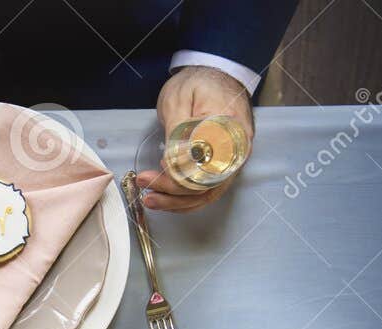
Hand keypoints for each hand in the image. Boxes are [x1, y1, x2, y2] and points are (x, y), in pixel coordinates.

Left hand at [135, 66, 253, 212]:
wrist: (216, 75)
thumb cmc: (198, 83)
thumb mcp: (180, 99)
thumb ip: (177, 130)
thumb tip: (170, 161)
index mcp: (231, 130)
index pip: (207, 167)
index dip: (181, 176)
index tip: (158, 169)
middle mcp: (237, 150)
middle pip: (206, 185)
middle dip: (172, 192)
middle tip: (144, 183)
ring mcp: (231, 161)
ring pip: (206, 194)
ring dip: (176, 202)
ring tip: (149, 199)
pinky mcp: (223, 166)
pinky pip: (207, 191)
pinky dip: (185, 200)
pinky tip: (165, 200)